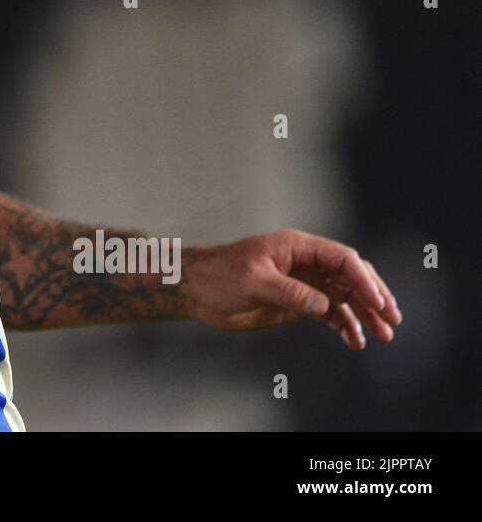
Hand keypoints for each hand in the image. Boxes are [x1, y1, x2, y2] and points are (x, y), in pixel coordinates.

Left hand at [182, 229, 401, 348]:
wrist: (195, 290)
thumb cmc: (219, 275)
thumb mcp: (254, 282)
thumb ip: (290, 292)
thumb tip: (325, 305)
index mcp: (296, 247)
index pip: (341, 258)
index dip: (363, 279)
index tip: (378, 302)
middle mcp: (304, 262)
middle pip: (350, 276)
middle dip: (373, 296)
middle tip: (392, 321)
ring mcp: (302, 282)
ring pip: (344, 296)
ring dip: (364, 314)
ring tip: (381, 336)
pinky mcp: (296, 301)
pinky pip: (328, 311)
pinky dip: (344, 325)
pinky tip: (354, 341)